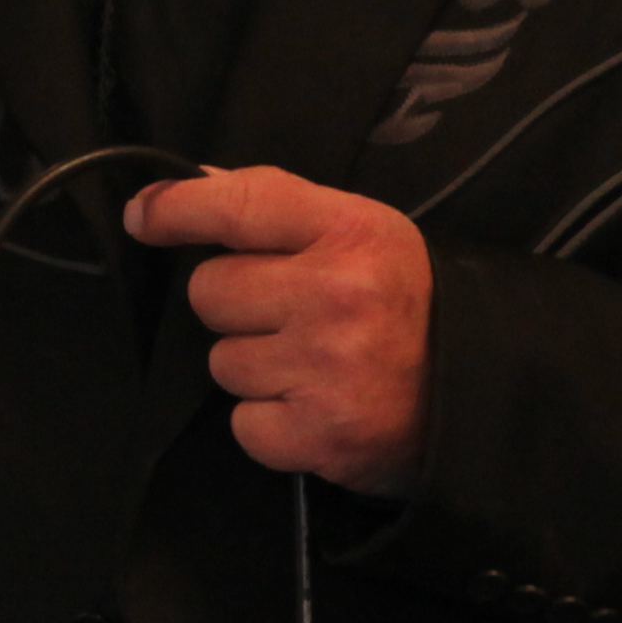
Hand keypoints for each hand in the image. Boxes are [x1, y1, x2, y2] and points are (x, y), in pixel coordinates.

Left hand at [124, 167, 430, 492]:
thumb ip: (281, 206)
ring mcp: (326, 368)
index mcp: (350, 233)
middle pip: (211, 291)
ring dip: (255, 367)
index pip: (240, 204)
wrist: (477, 396)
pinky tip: (312, 406)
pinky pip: (243, 423)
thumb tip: (190, 187)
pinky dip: (269, 423)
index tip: (143, 216)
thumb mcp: (365, 233)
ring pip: (222, 362)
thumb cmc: (409, 304)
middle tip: (289, 316)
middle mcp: (336, 295)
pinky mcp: (318, 435)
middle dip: (236, 305)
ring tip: (311, 365)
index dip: (177, 209)